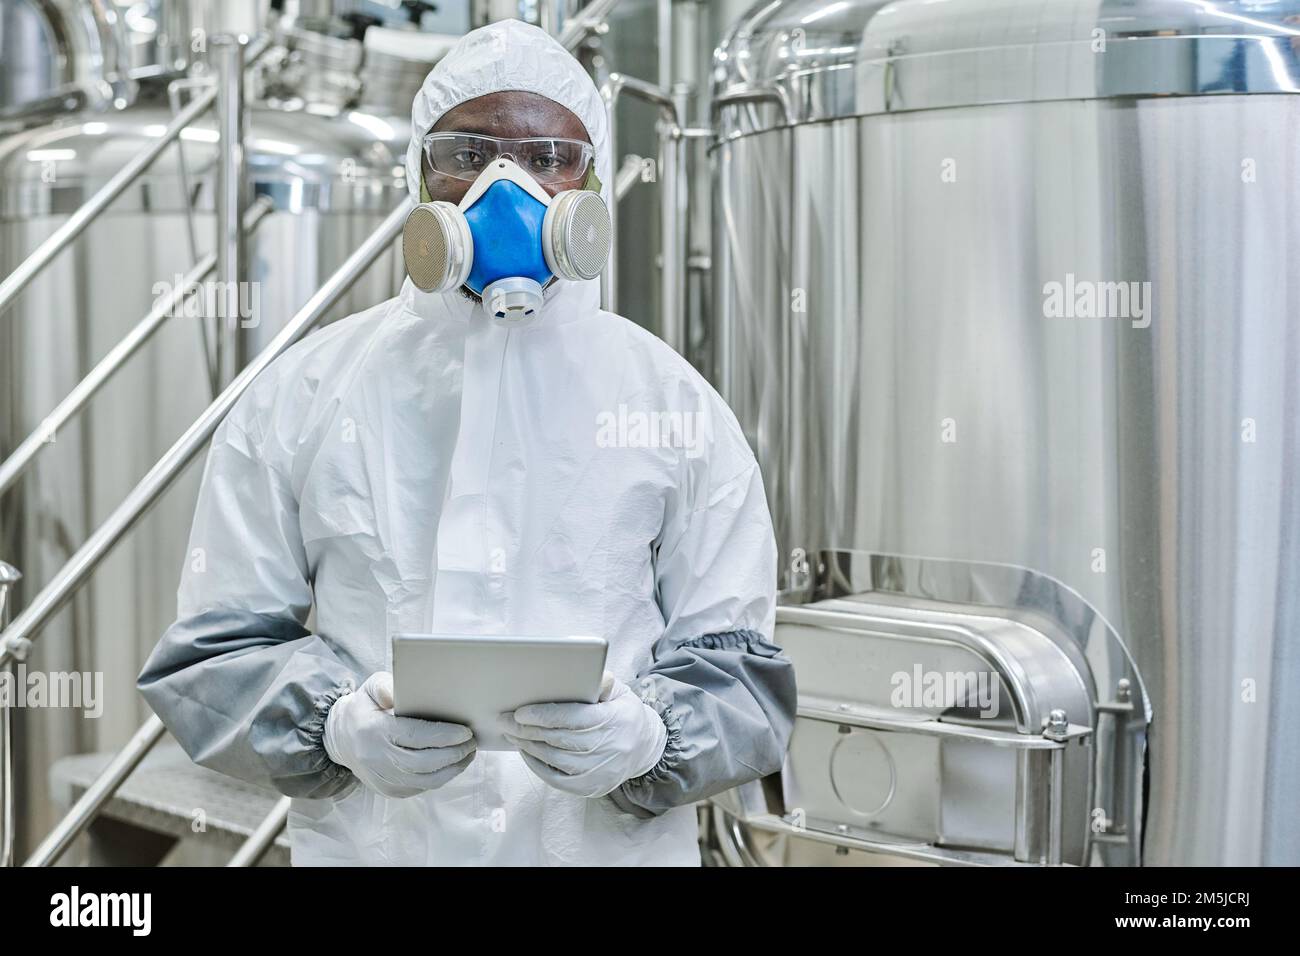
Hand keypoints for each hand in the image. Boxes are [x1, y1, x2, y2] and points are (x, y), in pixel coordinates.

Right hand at [324, 672, 475, 798]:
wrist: (342, 739)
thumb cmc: (365, 709)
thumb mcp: (371, 688)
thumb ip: (386, 686)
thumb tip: (399, 693)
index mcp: (374, 731)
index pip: (415, 737)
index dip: (444, 736)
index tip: (465, 731)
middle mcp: (377, 759)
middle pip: (424, 763)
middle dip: (454, 754)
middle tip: (472, 742)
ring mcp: (383, 779)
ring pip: (426, 780)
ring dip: (452, 769)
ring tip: (468, 754)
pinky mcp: (389, 790)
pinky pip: (421, 787)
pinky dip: (440, 777)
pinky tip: (452, 764)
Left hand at [502, 674, 666, 797]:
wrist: (644, 749)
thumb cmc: (624, 715)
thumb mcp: (620, 693)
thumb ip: (602, 683)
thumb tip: (585, 672)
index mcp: (612, 721)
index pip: (572, 719)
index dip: (542, 715)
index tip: (519, 712)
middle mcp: (607, 748)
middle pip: (557, 739)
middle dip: (526, 729)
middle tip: (504, 720)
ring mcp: (598, 771)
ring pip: (554, 759)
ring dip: (528, 746)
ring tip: (511, 734)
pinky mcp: (590, 787)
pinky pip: (556, 778)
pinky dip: (537, 765)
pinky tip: (526, 752)